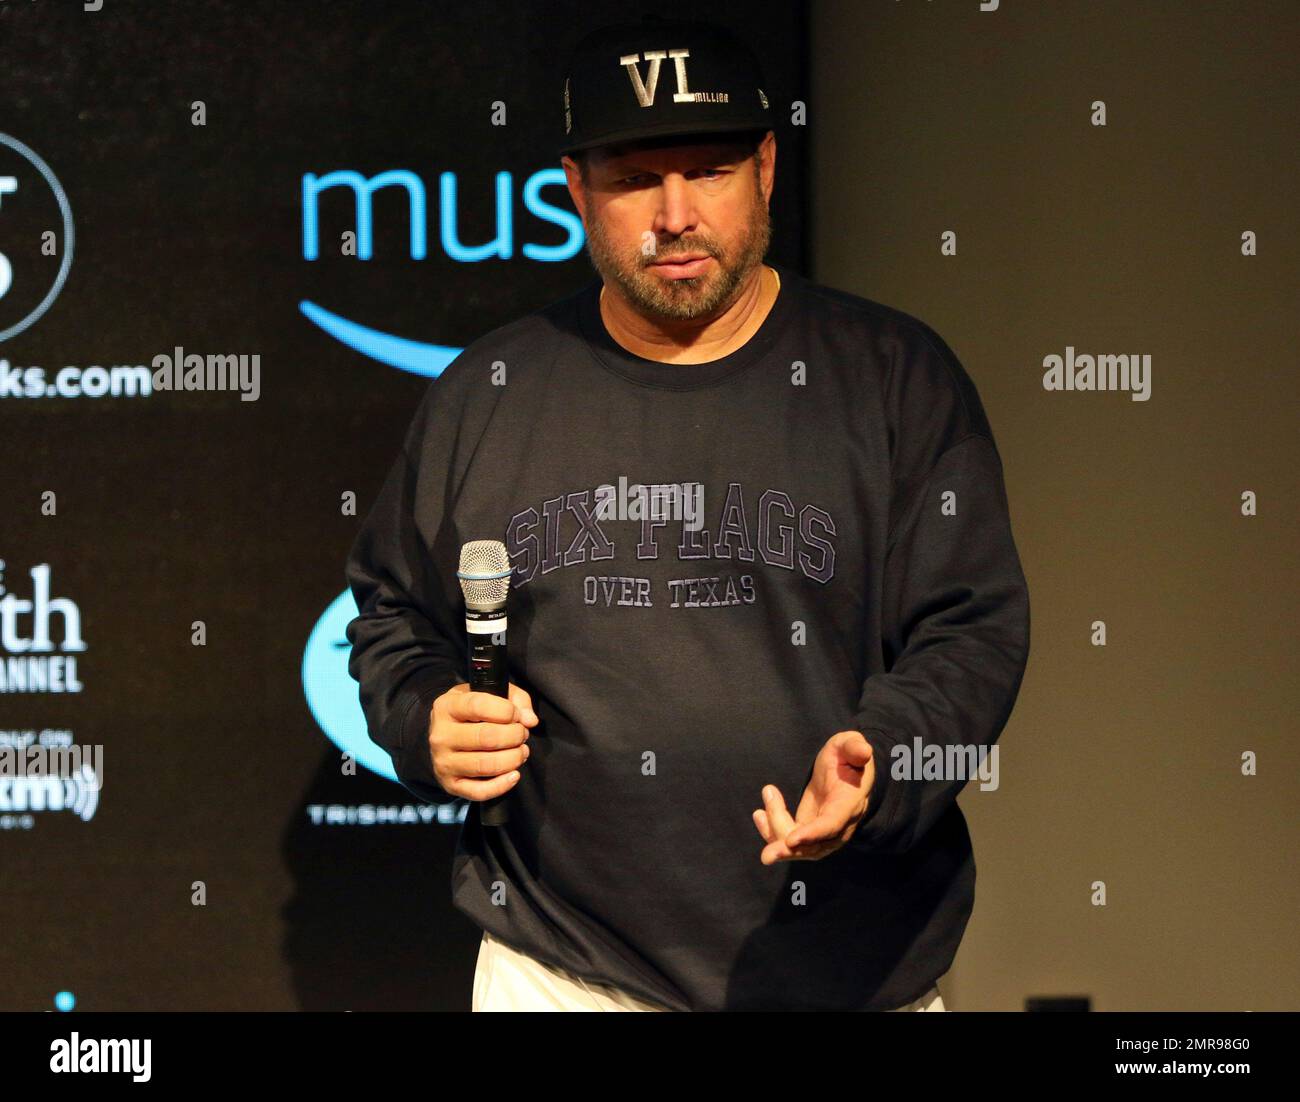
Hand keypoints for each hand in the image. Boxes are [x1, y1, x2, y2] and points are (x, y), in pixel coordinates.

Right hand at [428, 682, 538, 800]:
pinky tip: (514, 774)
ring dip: (513, 759)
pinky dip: (502, 785)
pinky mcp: (450, 785)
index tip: (517, 716)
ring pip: (485, 765)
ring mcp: (443, 762)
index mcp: (447, 706)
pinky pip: (479, 791)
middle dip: (514, 736)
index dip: (506, 711)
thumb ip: (516, 700)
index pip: (478, 706)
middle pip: (486, 737)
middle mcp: (441, 735)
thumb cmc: (473, 712)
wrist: (446, 737)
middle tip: (522, 734)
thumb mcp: (491, 693)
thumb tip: (530, 720)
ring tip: (521, 752)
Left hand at [752, 730, 875, 862]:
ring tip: (760, 812)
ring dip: (776, 835)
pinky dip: (772, 833)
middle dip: (790, 852)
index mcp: (849, 803)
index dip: (813, 834)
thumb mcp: (850, 745)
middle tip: (766, 854)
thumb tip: (863, 751)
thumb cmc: (847, 756)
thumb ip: (854, 747)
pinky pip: (791, 843)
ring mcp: (824, 833)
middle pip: (815, 845)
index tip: (791, 840)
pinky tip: (760, 815)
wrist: (846, 772)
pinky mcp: (810, 832)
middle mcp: (839, 825)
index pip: (833, 824)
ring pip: (800, 847)